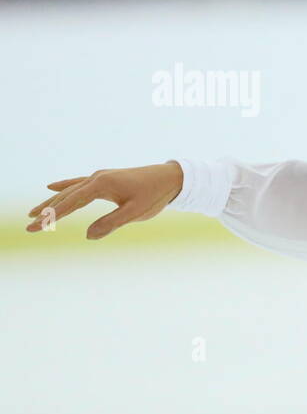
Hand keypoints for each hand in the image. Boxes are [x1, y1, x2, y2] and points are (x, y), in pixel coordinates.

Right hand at [25, 161, 184, 239]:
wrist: (171, 178)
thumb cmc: (155, 196)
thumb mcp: (135, 213)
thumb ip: (111, 223)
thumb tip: (87, 236)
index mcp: (101, 185)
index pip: (70, 204)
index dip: (52, 217)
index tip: (36, 227)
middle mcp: (96, 178)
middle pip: (65, 197)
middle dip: (47, 211)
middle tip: (29, 225)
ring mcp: (100, 177)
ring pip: (70, 190)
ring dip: (52, 201)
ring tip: (34, 212)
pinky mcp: (105, 179)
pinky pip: (79, 183)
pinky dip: (64, 186)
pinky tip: (52, 187)